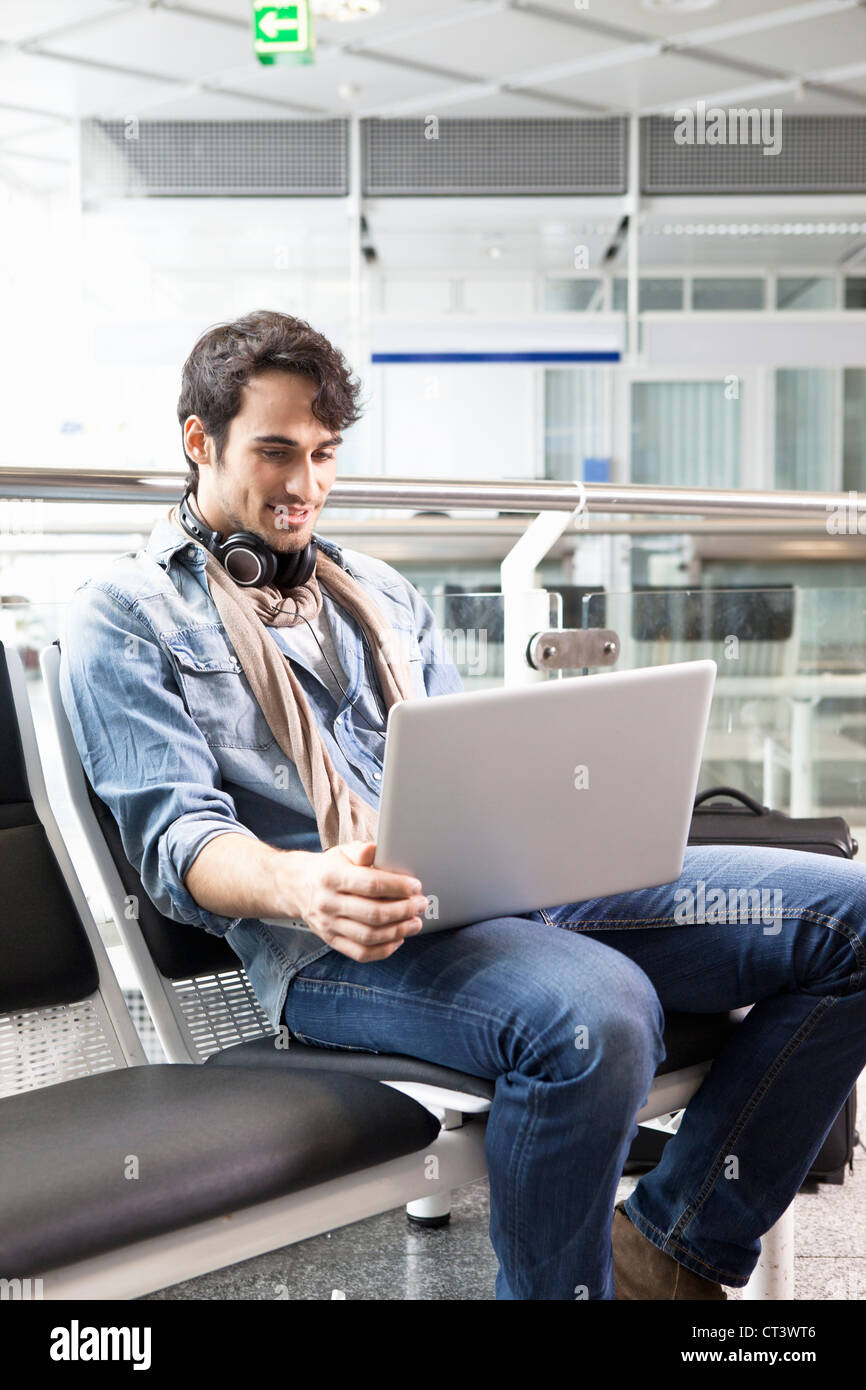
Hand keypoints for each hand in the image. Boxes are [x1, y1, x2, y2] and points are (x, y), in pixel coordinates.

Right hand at [294, 840, 427, 961]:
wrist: (298, 887)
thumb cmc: (330, 868)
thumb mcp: (343, 852)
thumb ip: (362, 851)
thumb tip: (373, 850)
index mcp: (332, 877)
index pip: (370, 884)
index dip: (397, 887)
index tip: (416, 887)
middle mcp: (328, 903)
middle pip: (373, 914)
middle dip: (404, 911)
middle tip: (421, 905)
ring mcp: (329, 925)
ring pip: (369, 936)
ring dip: (398, 931)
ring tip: (415, 923)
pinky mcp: (332, 941)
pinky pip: (360, 953)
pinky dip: (383, 950)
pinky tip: (398, 939)